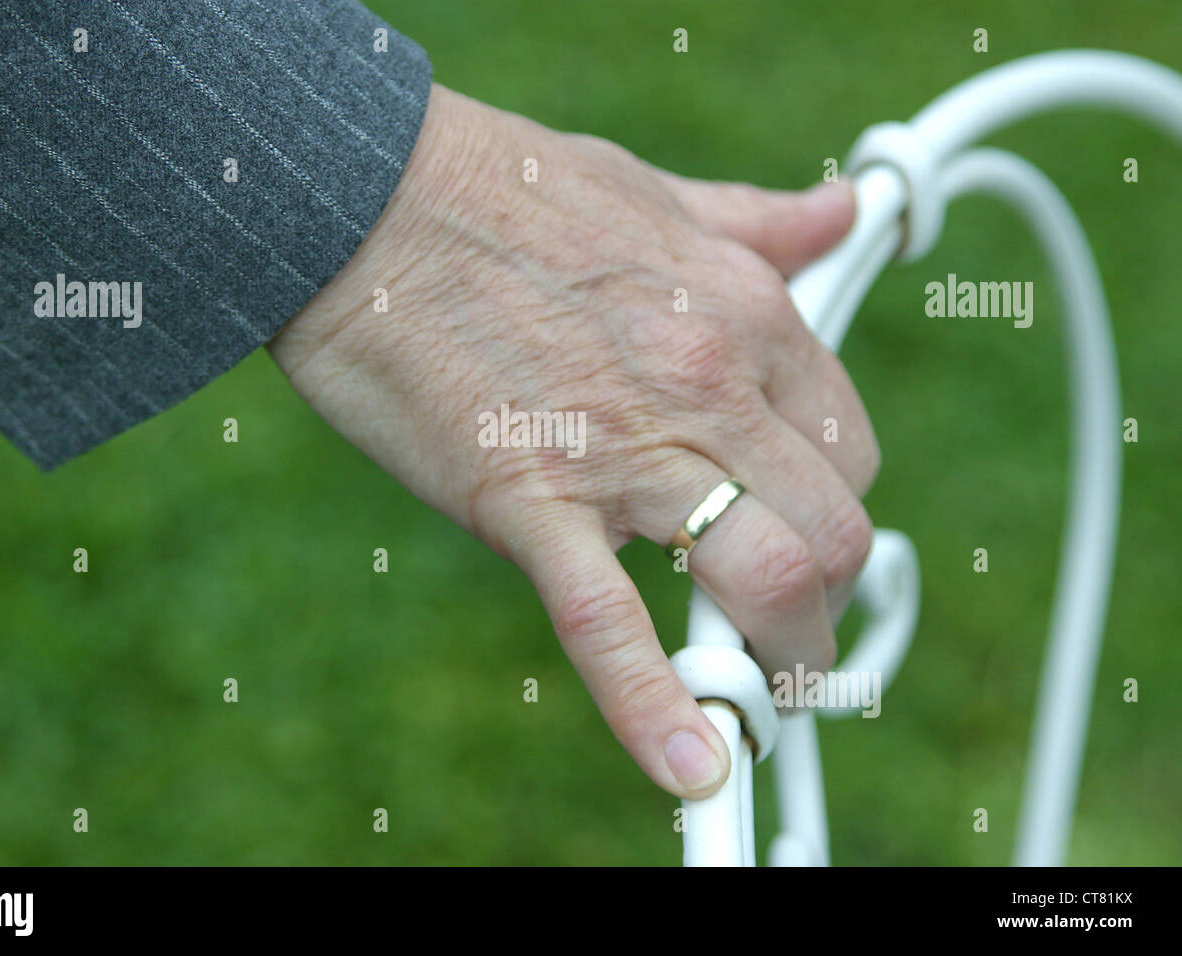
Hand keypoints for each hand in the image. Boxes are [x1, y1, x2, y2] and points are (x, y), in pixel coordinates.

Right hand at [268, 85, 877, 797]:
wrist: (360, 197)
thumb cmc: (499, 188)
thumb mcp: (657, 193)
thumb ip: (757, 222)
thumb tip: (838, 211)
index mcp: (743, 313)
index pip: (846, 446)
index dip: (831, 509)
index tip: (800, 537)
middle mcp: (709, 384)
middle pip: (831, 529)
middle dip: (824, 600)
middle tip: (784, 632)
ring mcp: (623, 447)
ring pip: (762, 576)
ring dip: (780, 657)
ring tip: (759, 694)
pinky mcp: (528, 498)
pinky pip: (606, 620)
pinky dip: (651, 706)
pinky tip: (690, 765)